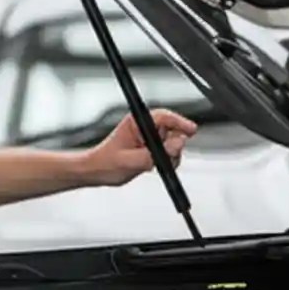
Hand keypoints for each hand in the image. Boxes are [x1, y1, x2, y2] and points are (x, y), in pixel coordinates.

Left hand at [82, 108, 197, 186]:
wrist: (96, 173)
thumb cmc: (104, 163)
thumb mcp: (130, 160)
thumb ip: (154, 153)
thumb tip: (177, 144)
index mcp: (135, 123)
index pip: (163, 116)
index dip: (179, 122)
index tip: (191, 130)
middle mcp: (144, 128)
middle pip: (173, 130)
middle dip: (174, 145)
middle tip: (166, 157)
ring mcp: (149, 139)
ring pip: (173, 143)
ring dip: (170, 155)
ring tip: (153, 164)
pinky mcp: (151, 149)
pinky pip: (169, 153)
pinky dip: (167, 161)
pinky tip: (154, 167)